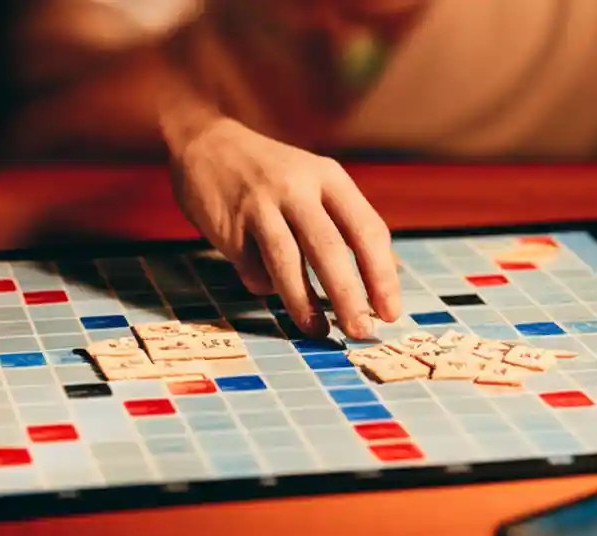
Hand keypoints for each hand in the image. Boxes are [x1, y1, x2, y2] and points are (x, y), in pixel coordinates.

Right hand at [168, 118, 399, 338]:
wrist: (207, 143)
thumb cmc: (274, 174)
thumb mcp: (317, 182)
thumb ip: (349, 223)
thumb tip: (388, 276)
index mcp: (329, 177)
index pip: (366, 230)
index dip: (382, 275)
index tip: (390, 312)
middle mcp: (297, 187)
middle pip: (329, 249)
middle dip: (348, 297)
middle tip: (361, 332)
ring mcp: (260, 205)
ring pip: (287, 263)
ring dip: (305, 304)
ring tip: (318, 331)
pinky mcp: (230, 224)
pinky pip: (252, 269)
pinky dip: (263, 286)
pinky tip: (267, 286)